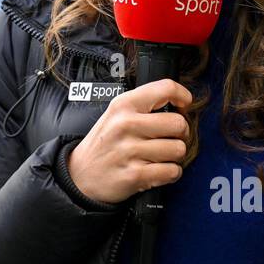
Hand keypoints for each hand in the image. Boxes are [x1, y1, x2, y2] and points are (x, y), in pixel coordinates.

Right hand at [66, 78, 192, 204]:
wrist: (80, 174)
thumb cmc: (104, 143)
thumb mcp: (116, 114)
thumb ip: (143, 105)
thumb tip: (180, 104)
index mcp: (123, 105)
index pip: (165, 88)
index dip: (182, 96)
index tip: (183, 105)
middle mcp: (126, 125)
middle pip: (178, 124)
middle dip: (180, 133)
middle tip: (170, 137)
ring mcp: (130, 150)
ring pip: (178, 149)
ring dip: (174, 156)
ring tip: (160, 156)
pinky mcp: (135, 175)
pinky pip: (172, 171)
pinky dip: (170, 173)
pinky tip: (158, 170)